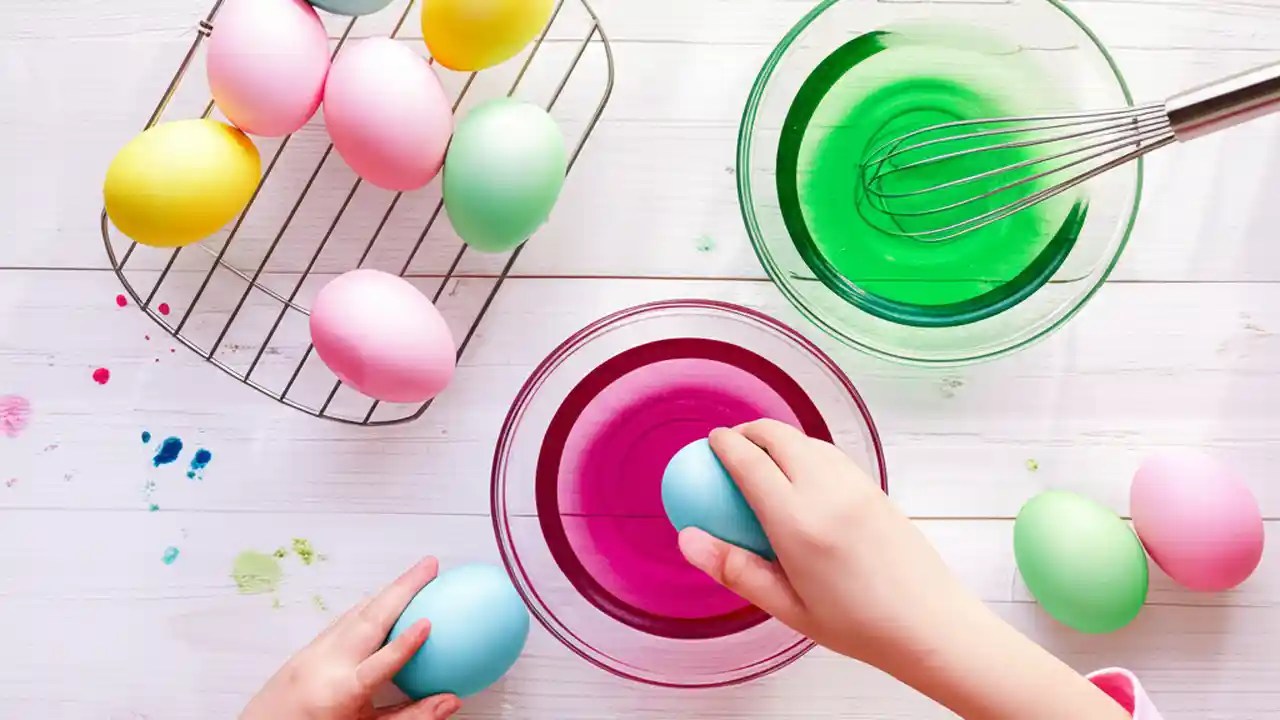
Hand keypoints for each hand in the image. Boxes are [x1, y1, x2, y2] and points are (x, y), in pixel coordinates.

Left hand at [241, 557, 460, 719]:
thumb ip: (411, 717)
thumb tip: (450, 701)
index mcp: (341, 693)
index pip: (378, 665)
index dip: (404, 645)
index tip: (428, 623)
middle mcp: (327, 665)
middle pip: (368, 619)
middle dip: (402, 588)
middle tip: (429, 566)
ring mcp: (316, 651)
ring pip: (357, 612)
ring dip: (388, 590)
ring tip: (416, 573)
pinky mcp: (311, 645)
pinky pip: (346, 617)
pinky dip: (370, 603)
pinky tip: (387, 597)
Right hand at [679, 420, 1128, 719]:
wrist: (929, 624)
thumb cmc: (857, 625)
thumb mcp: (786, 607)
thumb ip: (735, 569)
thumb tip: (687, 540)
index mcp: (798, 523)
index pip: (750, 463)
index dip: (725, 445)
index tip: (711, 443)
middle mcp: (827, 493)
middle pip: (779, 437)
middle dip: (750, 431)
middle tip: (732, 445)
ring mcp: (856, 485)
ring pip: (808, 440)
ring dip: (780, 439)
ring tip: (764, 459)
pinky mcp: (875, 487)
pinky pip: (831, 454)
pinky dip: (807, 451)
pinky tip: (801, 476)